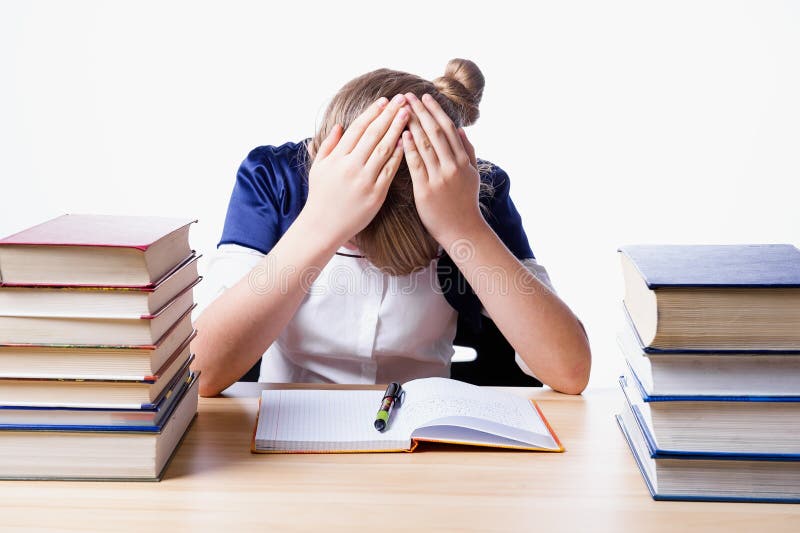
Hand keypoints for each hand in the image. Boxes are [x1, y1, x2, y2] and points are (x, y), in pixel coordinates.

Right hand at [302, 94, 410, 246]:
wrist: (323, 226)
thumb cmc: (320, 196)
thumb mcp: (318, 168)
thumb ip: (328, 145)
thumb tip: (339, 126)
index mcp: (336, 158)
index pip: (357, 129)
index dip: (372, 113)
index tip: (384, 101)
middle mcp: (350, 166)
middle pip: (373, 134)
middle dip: (389, 115)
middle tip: (402, 99)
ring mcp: (364, 180)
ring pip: (384, 149)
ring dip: (397, 129)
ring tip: (408, 114)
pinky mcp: (376, 195)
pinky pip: (390, 170)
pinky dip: (398, 154)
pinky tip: (406, 141)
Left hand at [401, 92, 486, 247]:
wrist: (463, 230)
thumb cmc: (465, 203)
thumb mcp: (472, 174)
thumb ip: (468, 151)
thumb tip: (461, 129)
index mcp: (463, 161)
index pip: (449, 129)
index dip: (436, 111)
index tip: (425, 97)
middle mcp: (453, 166)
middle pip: (436, 132)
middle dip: (422, 112)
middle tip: (408, 96)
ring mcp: (440, 178)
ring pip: (426, 145)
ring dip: (413, 125)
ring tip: (401, 110)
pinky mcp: (426, 191)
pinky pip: (416, 165)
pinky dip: (409, 149)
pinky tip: (400, 136)